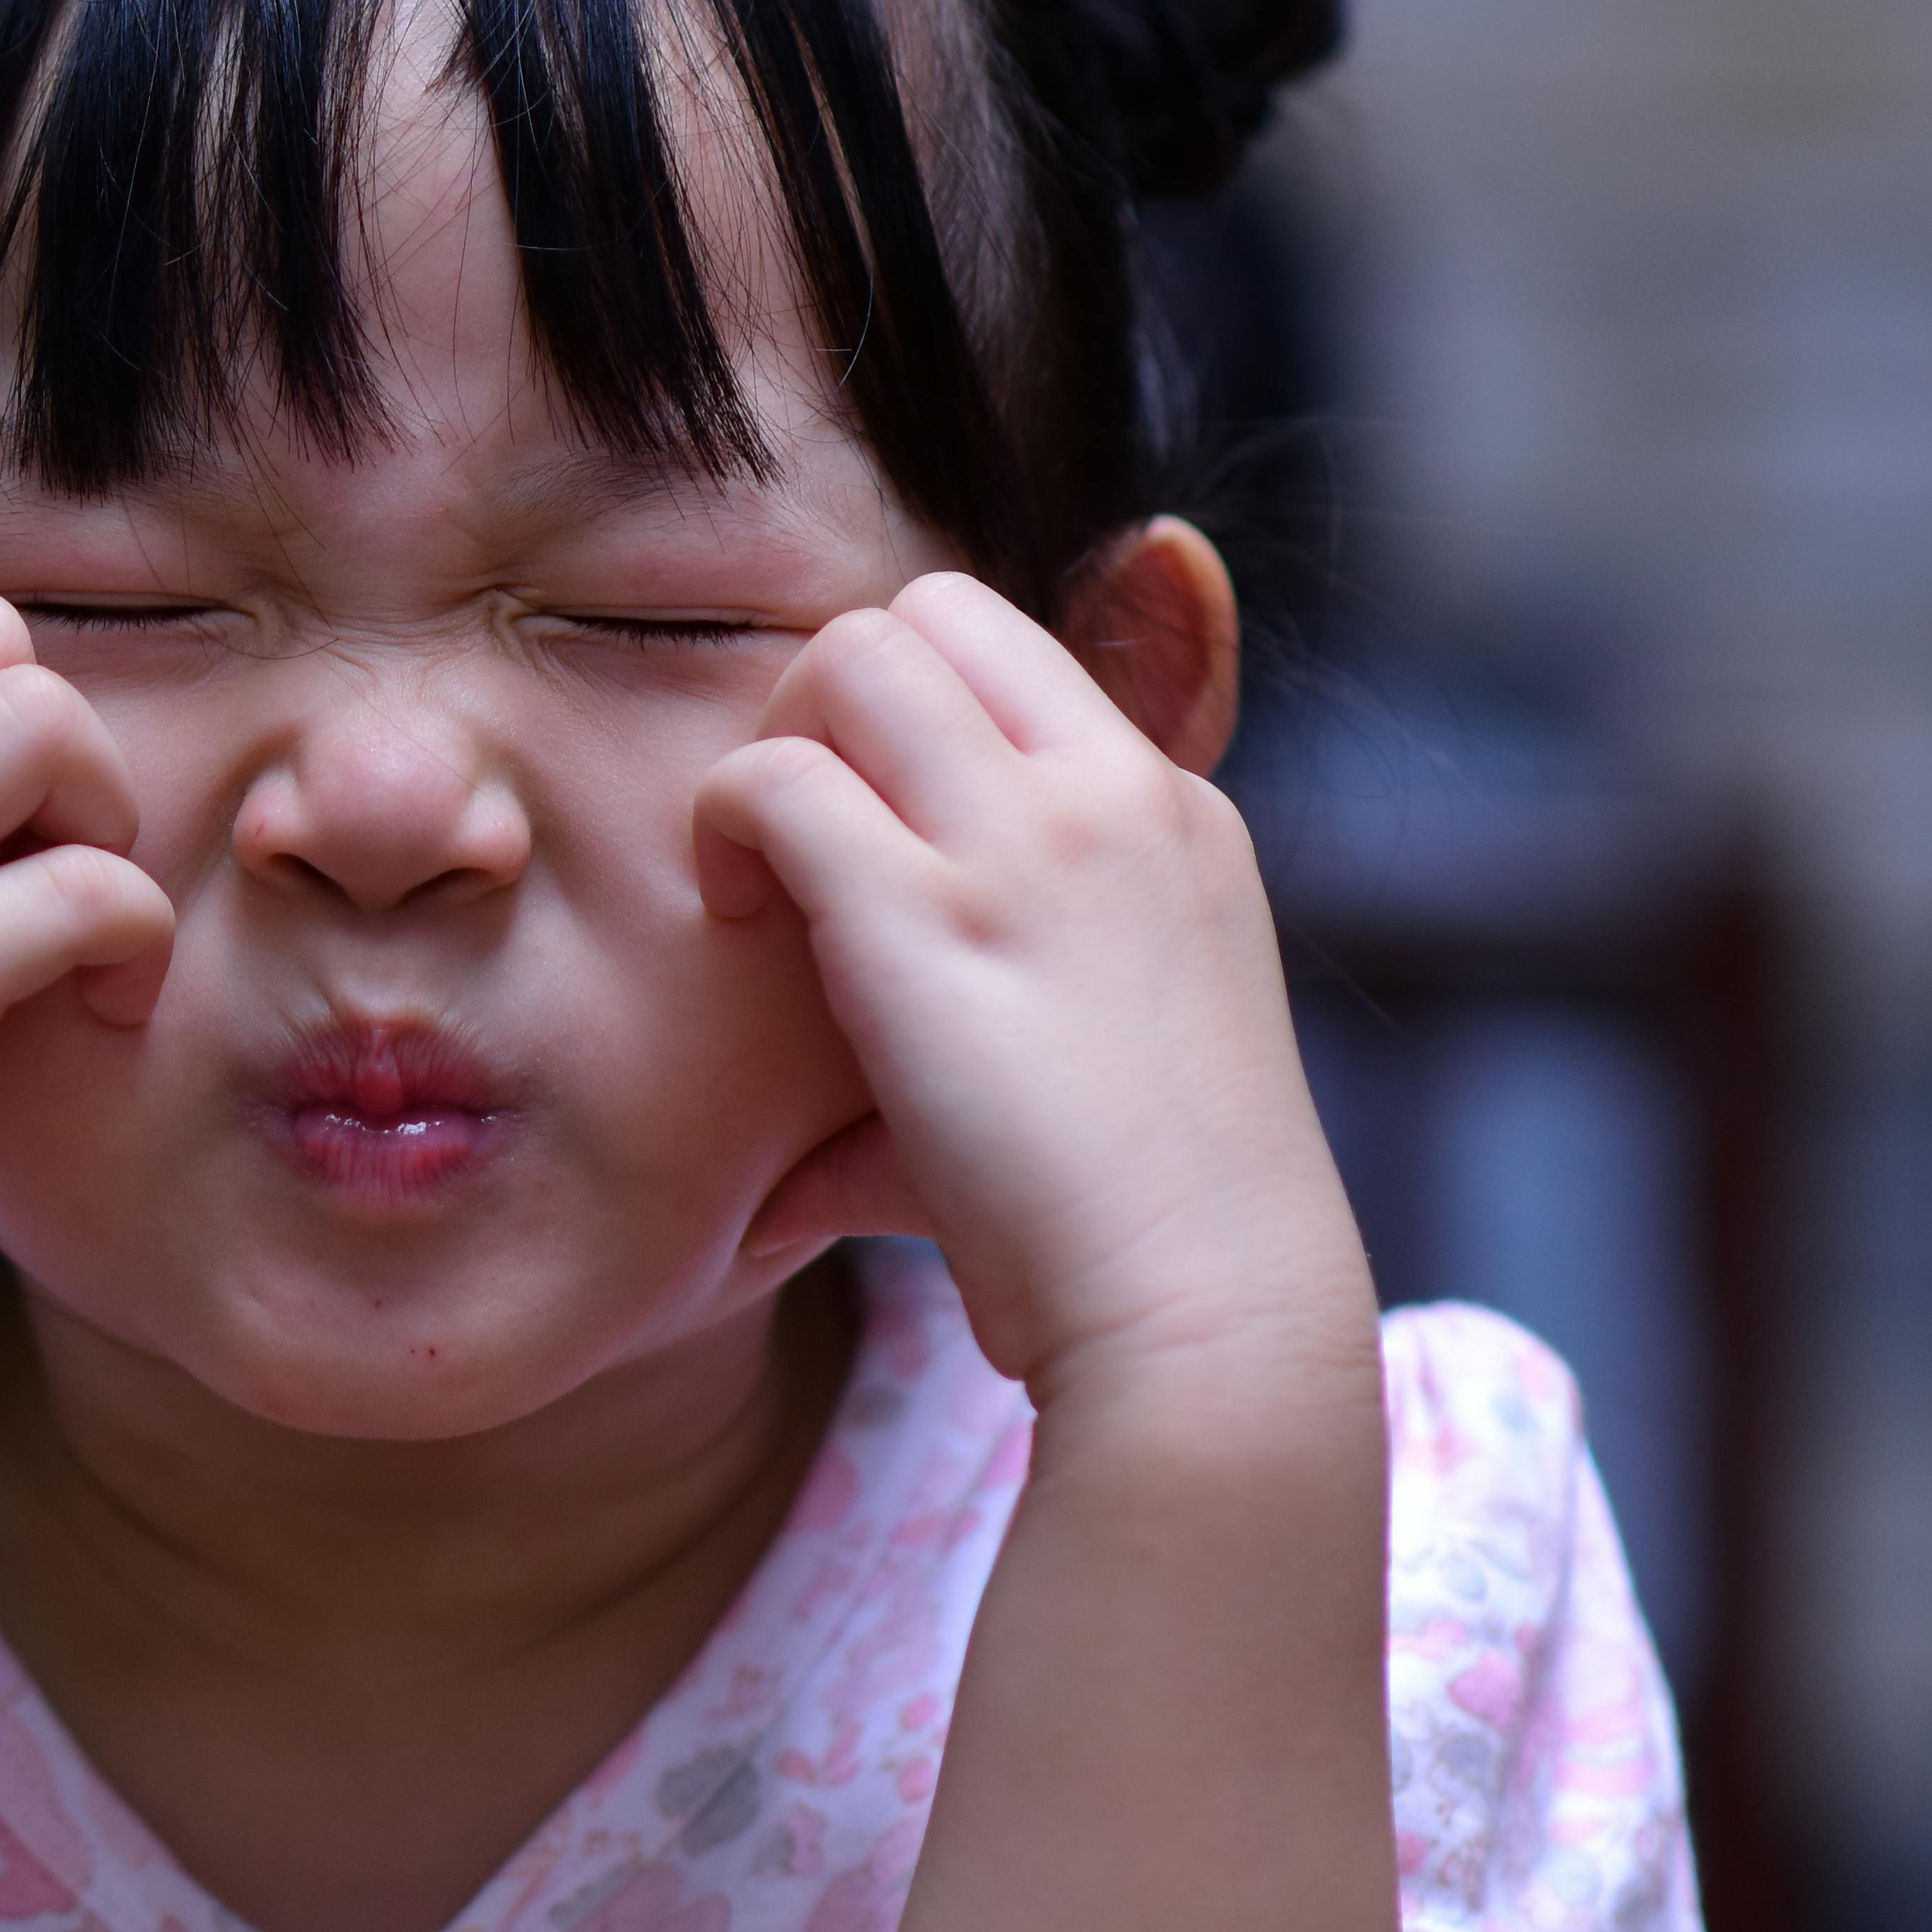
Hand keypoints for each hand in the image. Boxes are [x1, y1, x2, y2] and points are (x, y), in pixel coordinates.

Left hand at [687, 571, 1368, 1397]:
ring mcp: (1031, 841)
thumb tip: (817, 1141)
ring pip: (853, 654)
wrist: (1205, 1319)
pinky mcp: (932, 910)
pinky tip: (737, 923)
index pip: (1017, 655)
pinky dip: (726, 825)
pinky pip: (776, 775)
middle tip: (800, 842)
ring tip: (764, 885)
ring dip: (777, 747)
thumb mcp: (1107, 1061)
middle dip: (835, 701)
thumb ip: (995, 1016)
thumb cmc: (1131, 1236)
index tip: (873, 836)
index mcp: (1172, 814)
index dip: (914, 717)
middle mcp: (1114, 797)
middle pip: (931, 612)